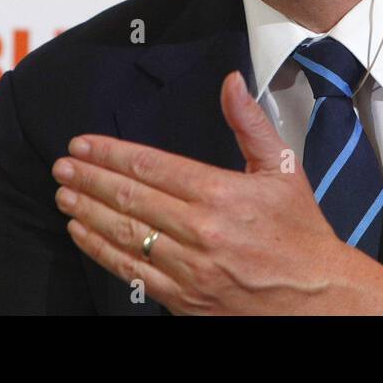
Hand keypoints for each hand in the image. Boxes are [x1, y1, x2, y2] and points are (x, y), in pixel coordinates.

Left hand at [51, 70, 382, 314]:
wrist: (318, 297)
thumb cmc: (301, 234)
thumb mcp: (282, 168)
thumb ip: (249, 123)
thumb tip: (231, 83)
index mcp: (222, 194)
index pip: (152, 167)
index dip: (112, 153)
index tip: (85, 145)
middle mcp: (202, 231)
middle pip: (131, 199)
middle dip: (91, 179)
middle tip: (64, 166)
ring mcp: (190, 268)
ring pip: (126, 235)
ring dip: (89, 212)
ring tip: (66, 194)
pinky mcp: (184, 298)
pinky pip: (133, 272)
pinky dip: (102, 251)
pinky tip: (84, 234)